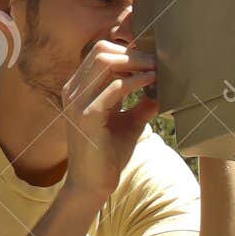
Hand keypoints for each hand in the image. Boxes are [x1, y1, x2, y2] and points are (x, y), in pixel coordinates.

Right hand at [61, 40, 157, 207]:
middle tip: (158, 62)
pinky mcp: (86, 116)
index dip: (128, 52)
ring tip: (156, 70)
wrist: (93, 184)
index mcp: (79, 88)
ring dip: (135, 62)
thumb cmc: (108, 154)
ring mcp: (77, 101)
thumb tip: (161, 91)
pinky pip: (113, 88)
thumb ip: (141, 105)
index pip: (101, 53)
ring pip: (104, 62)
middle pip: (102, 51)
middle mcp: (73, 90)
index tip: (152, 61)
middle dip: (134, 53)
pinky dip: (135, 82)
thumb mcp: (129, 123)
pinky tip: (151, 83)